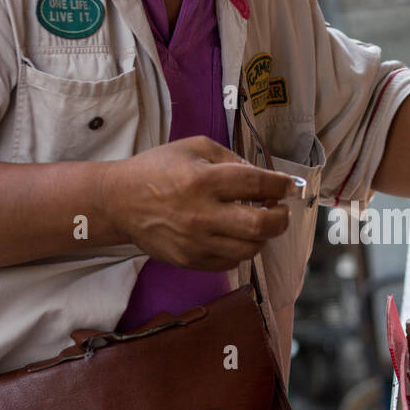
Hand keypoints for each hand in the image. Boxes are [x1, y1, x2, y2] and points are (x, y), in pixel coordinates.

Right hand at [101, 135, 300, 269]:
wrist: (118, 202)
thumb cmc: (157, 170)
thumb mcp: (193, 147)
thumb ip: (231, 158)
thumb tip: (263, 178)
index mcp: (204, 181)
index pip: (258, 185)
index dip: (282, 186)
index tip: (290, 186)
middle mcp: (202, 214)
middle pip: (261, 226)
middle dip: (281, 218)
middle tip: (280, 210)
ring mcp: (196, 242)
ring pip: (250, 249)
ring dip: (263, 236)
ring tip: (258, 223)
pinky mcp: (190, 260)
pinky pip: (230, 262)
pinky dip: (241, 249)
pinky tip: (236, 236)